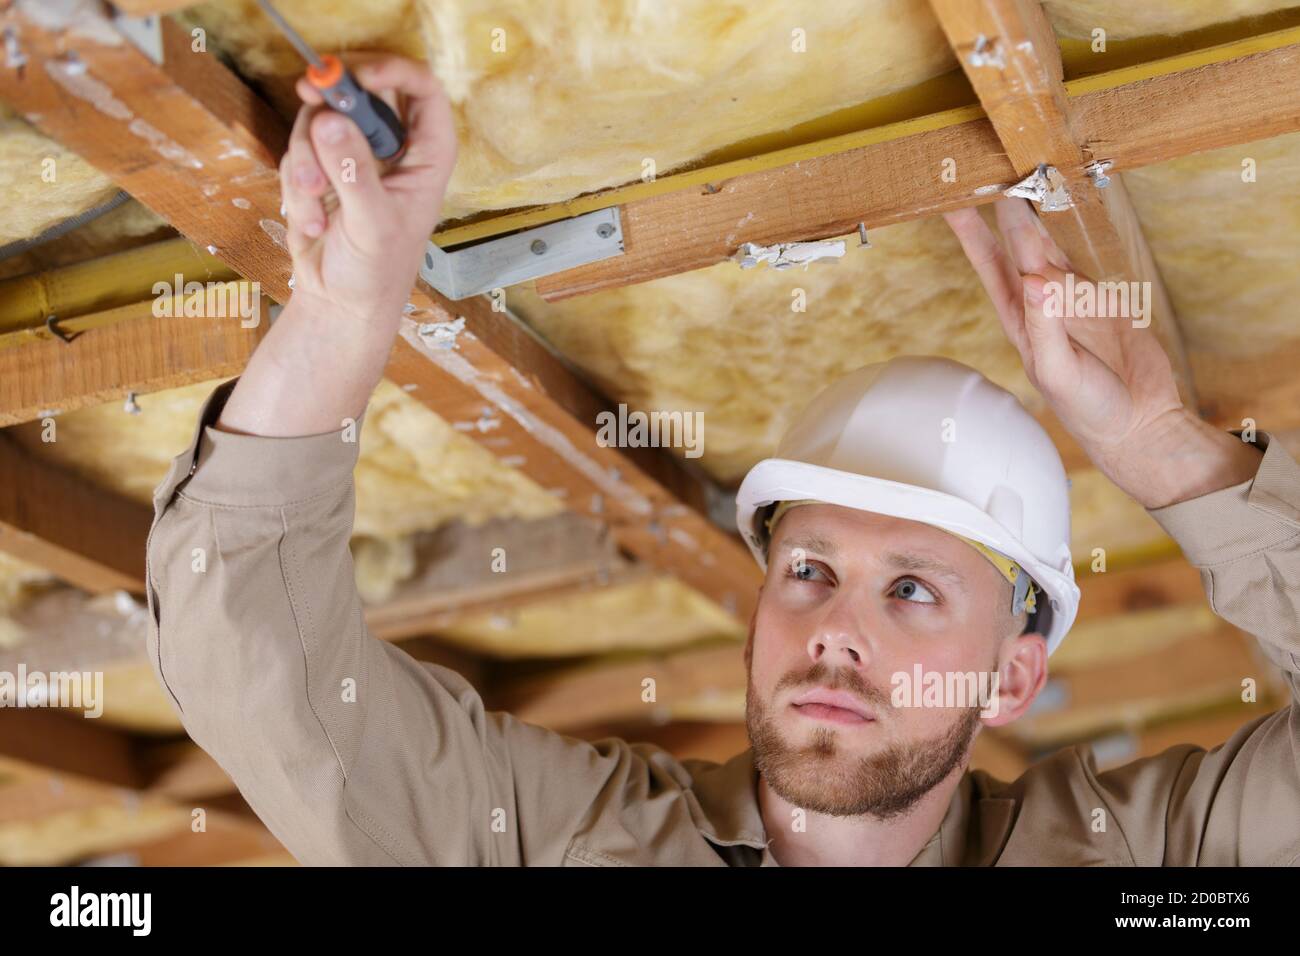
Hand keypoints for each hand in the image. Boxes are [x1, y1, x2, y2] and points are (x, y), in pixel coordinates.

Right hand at [280, 55, 456, 326]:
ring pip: (321, 120)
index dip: (392, 71)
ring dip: (308, 159)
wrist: (340, 305)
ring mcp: (354, 157)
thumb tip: (329, 122)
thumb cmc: (375, 274)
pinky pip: (298, 151)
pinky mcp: (322, 170)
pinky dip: (297, 184)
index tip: (356, 76)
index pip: (422, 90)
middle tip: (308, 93)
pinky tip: (310, 221)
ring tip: (314, 204)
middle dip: (332, 99)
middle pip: (362, 93)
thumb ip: (352, 172)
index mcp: (427, 157)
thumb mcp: (371, 224)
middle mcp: (393, 150)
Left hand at [945, 198, 1259, 506]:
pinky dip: (1072, 233)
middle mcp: (1041, 304)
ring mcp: (1072, 298)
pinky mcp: (1103, 297)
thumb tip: (1036, 280)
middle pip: (1017, 247)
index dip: (971, 235)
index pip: (990, 267)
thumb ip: (1047, 327)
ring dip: (1037, 214)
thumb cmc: (1089, 408)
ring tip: (1024, 178)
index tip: (952, 203)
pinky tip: (1060, 209)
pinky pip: (1082, 258)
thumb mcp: (1060, 372)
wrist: (1138, 422)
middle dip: (1003, 211)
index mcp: (1020, 321)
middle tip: (992, 171)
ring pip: (1050, 246)